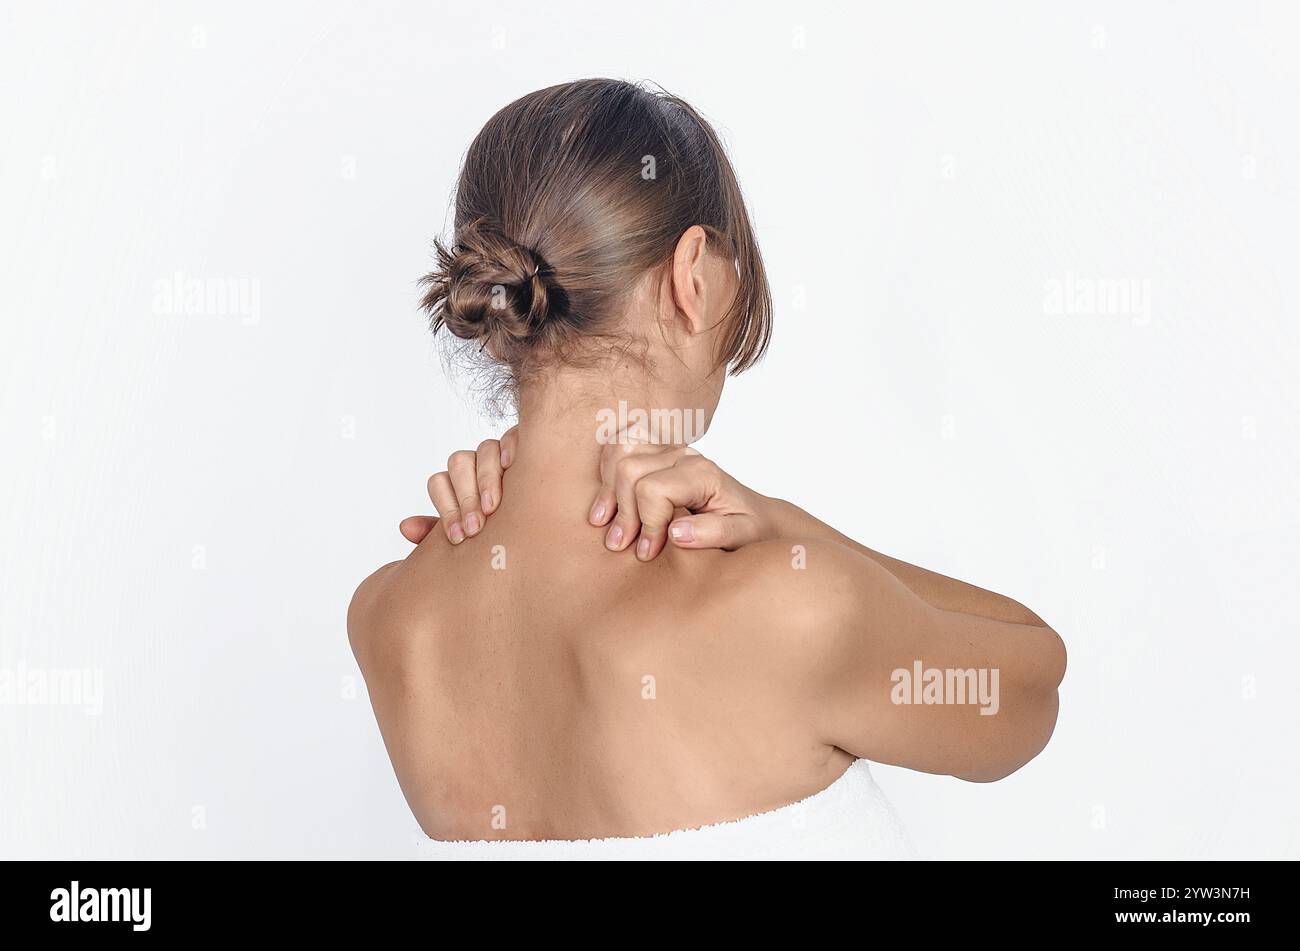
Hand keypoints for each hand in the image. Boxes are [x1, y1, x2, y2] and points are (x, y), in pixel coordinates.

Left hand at [399, 427, 517, 544]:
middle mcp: (476, 464)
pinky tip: (511, 467)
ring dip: (485, 478)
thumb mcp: (474, 536)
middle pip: (458, 463)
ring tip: (493, 506)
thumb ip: (439, 533)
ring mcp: (501, 453)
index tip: (459, 537)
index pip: (439, 483)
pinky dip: (510, 448)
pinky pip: (513, 436)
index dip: (446, 510)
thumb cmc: (507, 532)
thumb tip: (405, 527)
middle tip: (476, 527)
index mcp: (459, 484)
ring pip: (484, 450)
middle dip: (465, 497)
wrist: (548, 521)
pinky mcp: (527, 445)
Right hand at [588, 445, 776, 561]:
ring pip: (620, 454)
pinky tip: (608, 499)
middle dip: (622, 511)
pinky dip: (607, 469)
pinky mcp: (658, 451)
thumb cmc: (749, 527)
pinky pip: (621, 445)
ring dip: (608, 490)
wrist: (757, 514)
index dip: (645, 524)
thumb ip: (713, 533)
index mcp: (703, 474)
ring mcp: (669, 450)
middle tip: (620, 545)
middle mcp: (684, 455)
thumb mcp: (743, 536)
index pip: (652, 490)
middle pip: (630, 471)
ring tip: (604, 523)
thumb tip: (675, 533)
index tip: (647, 552)